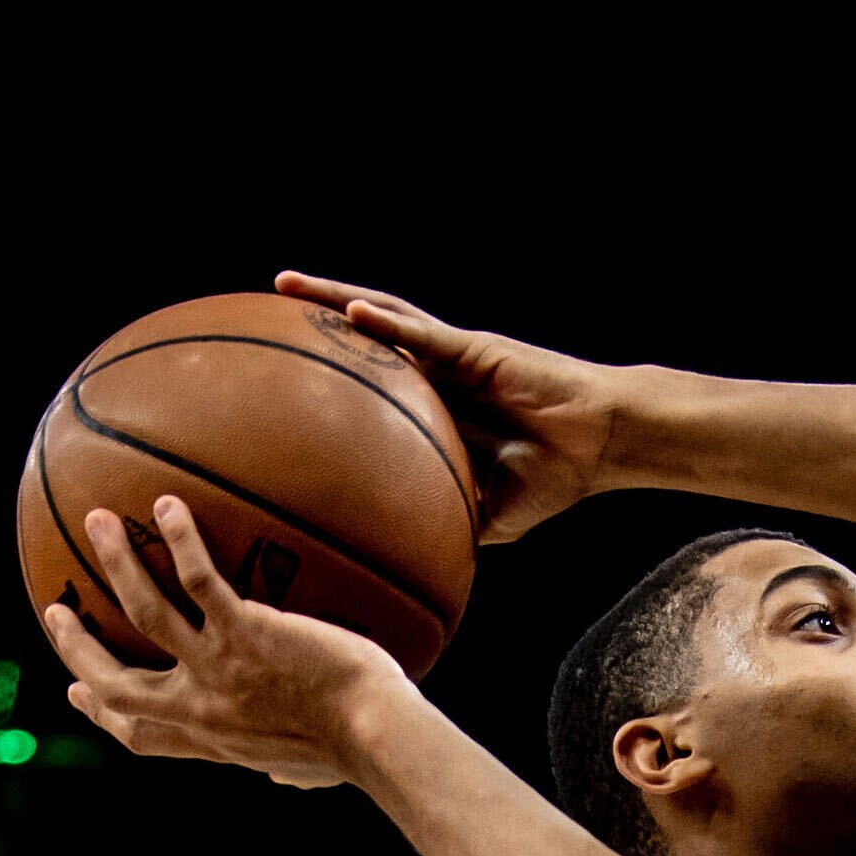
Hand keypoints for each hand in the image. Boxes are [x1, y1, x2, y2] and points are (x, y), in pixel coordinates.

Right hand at [46, 497, 395, 789]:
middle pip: (116, 682)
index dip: (100, 712)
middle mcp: (201, 708)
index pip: (139, 734)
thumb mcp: (304, 770)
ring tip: (99, 522)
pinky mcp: (246, 634)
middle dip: (77, 647)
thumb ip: (282, 765)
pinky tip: (168, 506)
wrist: (376, 739)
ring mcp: (218, 669)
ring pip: (144, 615)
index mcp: (211, 740)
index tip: (77, 690)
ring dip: (116, 567)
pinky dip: (180, 541)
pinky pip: (201, 579)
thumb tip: (287, 777)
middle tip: (54, 611)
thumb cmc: (355, 756)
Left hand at [271, 278, 619, 548]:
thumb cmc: (551, 478)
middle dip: (310, 321)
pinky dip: (387, 325)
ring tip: (285, 285)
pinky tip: (351, 313)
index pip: (367, 385)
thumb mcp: (489, 515)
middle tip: (256, 310)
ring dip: (332, 299)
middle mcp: (432, 373)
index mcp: (431, 407)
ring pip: (381, 318)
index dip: (324, 376)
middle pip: (360, 339)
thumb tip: (408, 570)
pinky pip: (423, 335)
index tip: (272, 380)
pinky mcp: (475, 349)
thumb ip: (448, 525)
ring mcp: (450, 357)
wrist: (598, 447)